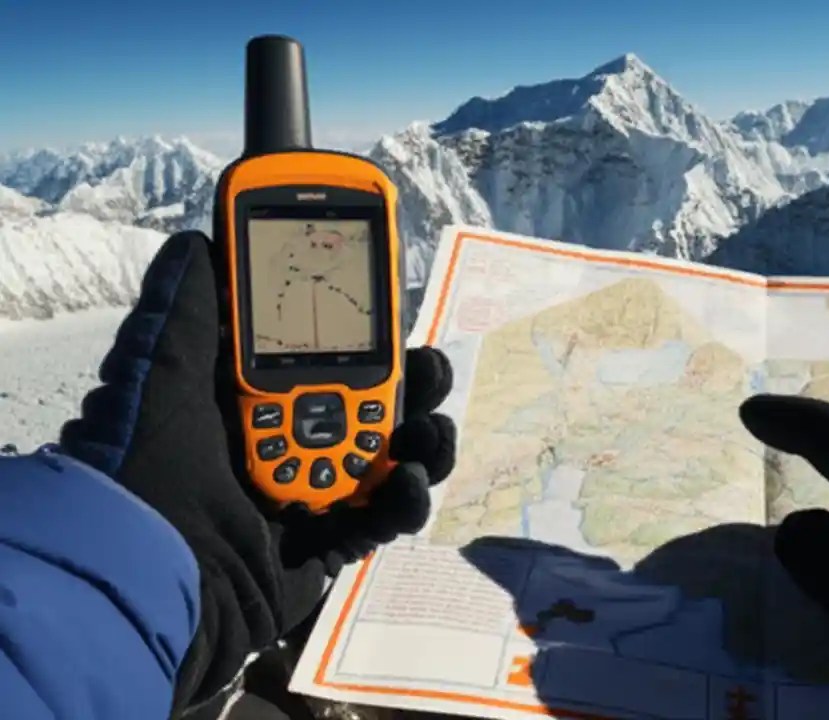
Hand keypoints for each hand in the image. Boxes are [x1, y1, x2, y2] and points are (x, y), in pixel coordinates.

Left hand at [58, 231, 456, 714]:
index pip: (324, 353)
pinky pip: (384, 521)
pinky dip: (407, 500)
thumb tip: (197, 240)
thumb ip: (189, 306)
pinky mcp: (328, 546)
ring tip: (428, 432)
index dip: (364, 330)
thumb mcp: (160, 369)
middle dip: (412, 384)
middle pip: (374, 405)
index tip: (393, 307)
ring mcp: (312, 495)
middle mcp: (289, 443)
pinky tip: (408, 481)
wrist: (138, 572)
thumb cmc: (146, 464)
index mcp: (253, 400)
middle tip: (428, 366)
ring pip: (391, 459)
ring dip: (422, 439)